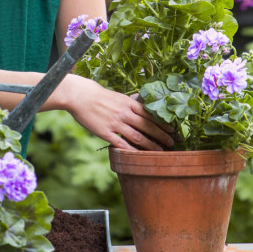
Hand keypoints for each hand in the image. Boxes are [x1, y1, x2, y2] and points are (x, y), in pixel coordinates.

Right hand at [57, 76, 175, 150]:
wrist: (80, 96)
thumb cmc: (99, 96)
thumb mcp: (118, 97)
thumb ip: (130, 105)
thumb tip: (143, 110)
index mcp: (128, 103)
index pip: (150, 114)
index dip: (162, 123)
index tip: (172, 129)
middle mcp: (124, 113)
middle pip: (147, 126)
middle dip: (161, 135)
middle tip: (171, 142)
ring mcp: (115, 123)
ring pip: (137, 136)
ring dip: (150, 145)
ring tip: (160, 150)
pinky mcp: (105, 132)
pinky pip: (121, 144)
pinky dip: (131, 151)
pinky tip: (139, 156)